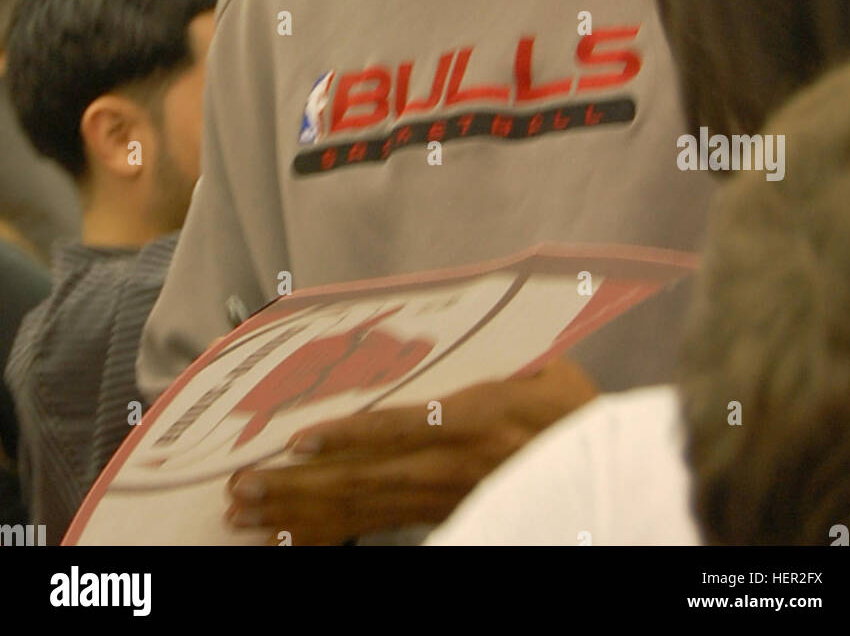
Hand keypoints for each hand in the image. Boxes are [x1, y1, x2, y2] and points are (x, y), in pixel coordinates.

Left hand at [226, 356, 596, 544]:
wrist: (604, 472)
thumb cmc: (572, 413)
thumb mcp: (545, 366)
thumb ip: (495, 349)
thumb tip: (448, 315)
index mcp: (476, 420)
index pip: (400, 430)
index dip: (347, 438)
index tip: (299, 439)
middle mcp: (451, 467)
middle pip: (363, 482)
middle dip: (296, 486)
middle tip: (241, 487)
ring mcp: (443, 500)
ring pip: (361, 512)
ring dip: (299, 512)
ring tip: (247, 512)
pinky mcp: (442, 519)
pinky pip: (376, 530)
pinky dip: (328, 535)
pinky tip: (291, 538)